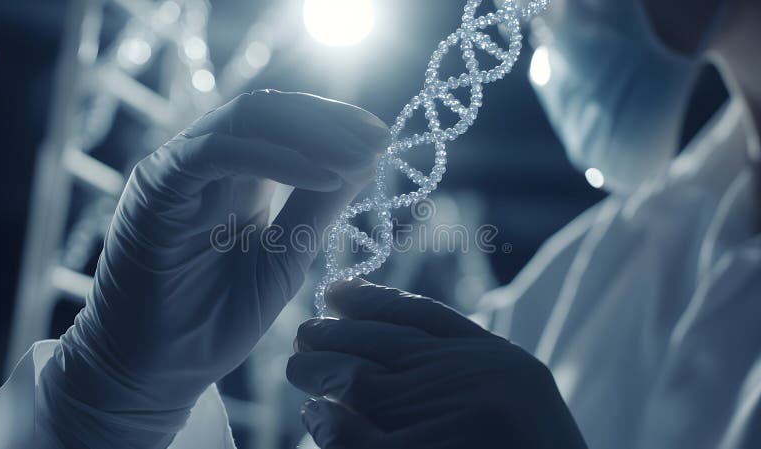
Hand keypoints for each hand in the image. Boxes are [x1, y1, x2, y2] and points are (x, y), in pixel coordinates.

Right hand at [38, 91, 388, 445]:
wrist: (160, 372)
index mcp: (237, 177)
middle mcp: (206, 164)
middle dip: (329, 119)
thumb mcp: (287, 257)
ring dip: (310, 133)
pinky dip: (274, 158)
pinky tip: (324, 175)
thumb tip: (365, 160)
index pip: (285, 125)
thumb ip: (318, 207)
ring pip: (244, 120)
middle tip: (378, 139)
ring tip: (360, 156)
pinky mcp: (155, 188)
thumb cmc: (219, 318)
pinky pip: (216, 153)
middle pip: (268, 112)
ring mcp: (177, 171)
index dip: (334, 124)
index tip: (381, 138)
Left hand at [288, 278, 586, 448]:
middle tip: (305, 336)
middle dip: (333, 336)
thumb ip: (460, 360)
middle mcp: (474, 386)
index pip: (420, 317)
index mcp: (500, 364)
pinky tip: (315, 414)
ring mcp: (447, 426)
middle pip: (382, 344)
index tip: (336, 293)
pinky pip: (357, 438)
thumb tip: (379, 332)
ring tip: (300, 368)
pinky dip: (329, 423)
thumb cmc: (534, 447)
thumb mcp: (514, 391)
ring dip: (320, 371)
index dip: (371, 300)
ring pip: (360, 381)